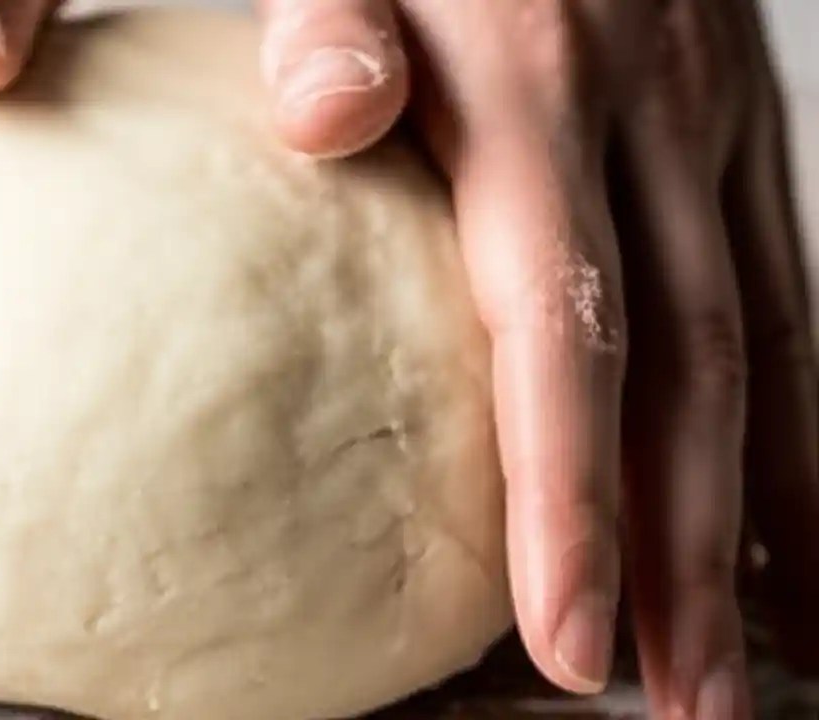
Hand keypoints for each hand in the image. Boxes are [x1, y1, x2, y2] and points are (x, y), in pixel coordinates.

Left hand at [255, 0, 818, 715]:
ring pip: (759, 340)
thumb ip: (310, 12)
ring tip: (743, 652)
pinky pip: (777, 277)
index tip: (568, 640)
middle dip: (687, 550)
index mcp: (524, 71)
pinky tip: (788, 506)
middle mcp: (642, 104)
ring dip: (756, 510)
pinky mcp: (727, 113)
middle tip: (674, 703)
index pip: (558, 324)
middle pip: (686, 366)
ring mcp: (706, 109)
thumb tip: (322, 111)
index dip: (572, 496)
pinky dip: (793, 410)